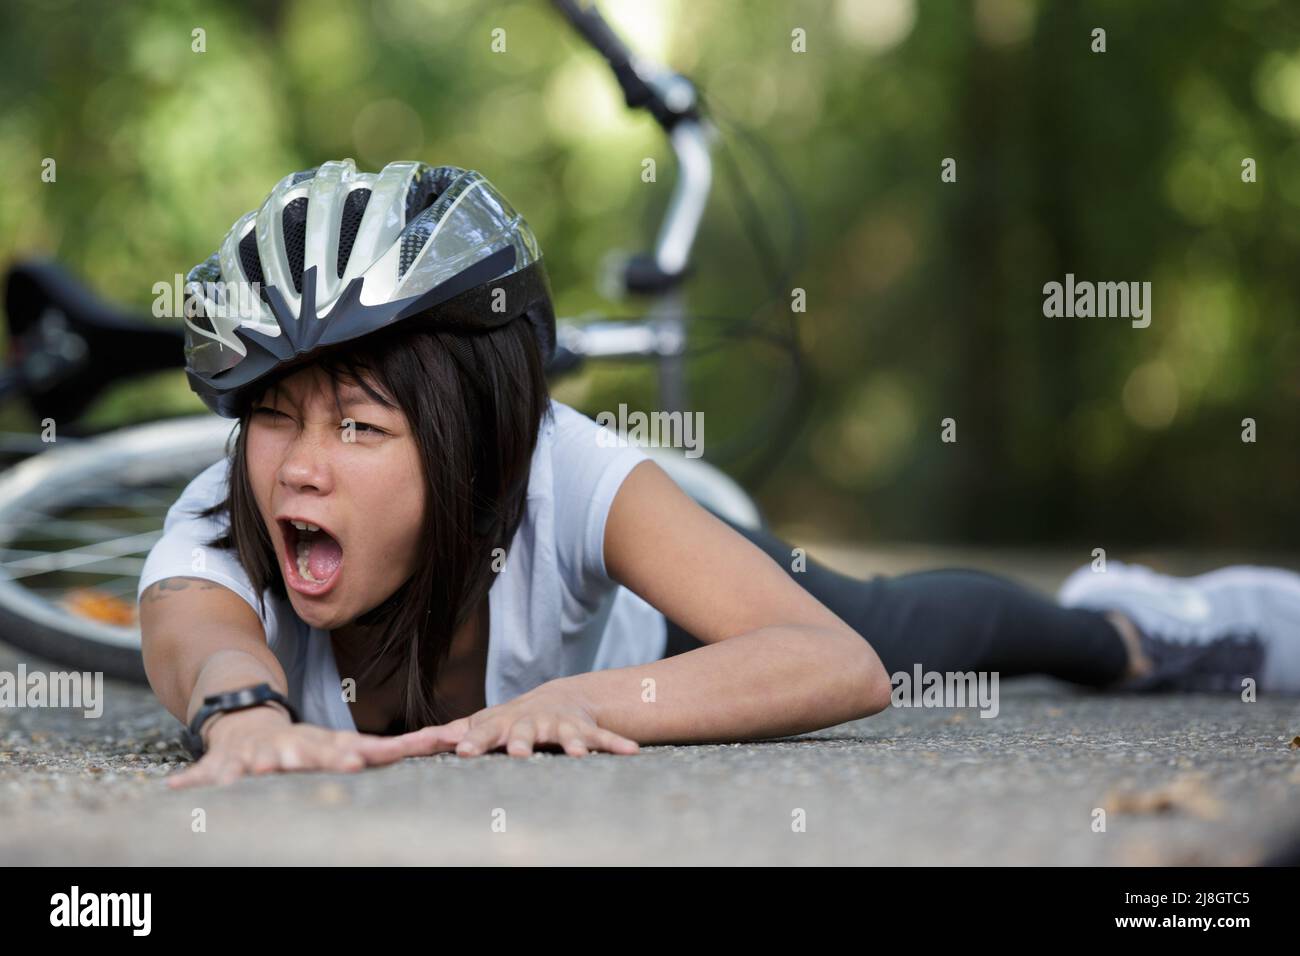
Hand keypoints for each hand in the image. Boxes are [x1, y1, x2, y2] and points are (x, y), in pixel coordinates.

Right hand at [165, 706, 419, 788]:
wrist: (247, 721)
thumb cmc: (304, 746)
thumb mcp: (342, 745)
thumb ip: (388, 748)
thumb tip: (448, 738)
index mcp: (319, 746)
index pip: (344, 749)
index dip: (352, 754)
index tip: (362, 759)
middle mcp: (289, 749)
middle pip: (307, 754)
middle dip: (321, 758)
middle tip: (339, 764)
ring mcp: (254, 755)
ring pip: (256, 763)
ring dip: (259, 766)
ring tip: (258, 770)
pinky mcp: (221, 765)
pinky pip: (205, 776)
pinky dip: (193, 783)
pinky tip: (175, 793)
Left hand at [393, 680, 639, 758]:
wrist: (557, 699)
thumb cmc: (508, 721)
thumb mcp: (479, 725)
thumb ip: (444, 736)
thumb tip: (403, 745)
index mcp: (500, 725)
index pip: (482, 733)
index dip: (474, 742)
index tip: (462, 752)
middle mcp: (529, 723)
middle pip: (523, 732)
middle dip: (520, 742)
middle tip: (519, 754)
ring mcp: (558, 725)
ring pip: (565, 735)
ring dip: (570, 743)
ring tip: (575, 754)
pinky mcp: (585, 730)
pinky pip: (603, 739)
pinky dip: (615, 745)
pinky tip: (632, 754)